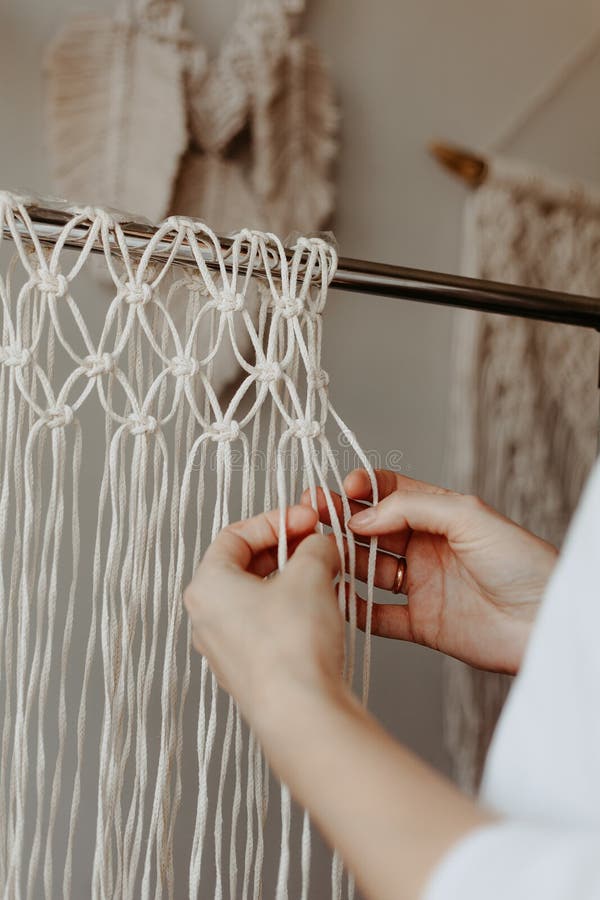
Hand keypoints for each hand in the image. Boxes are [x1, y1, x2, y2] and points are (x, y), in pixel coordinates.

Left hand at [183, 505, 345, 735]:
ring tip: (329, 575)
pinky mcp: (248, 671)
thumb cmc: (292, 644)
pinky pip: (268, 627)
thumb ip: (315, 546)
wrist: (301, 713)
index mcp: (206, 586)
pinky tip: (325, 609)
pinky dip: (294, 610)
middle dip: (287, 551)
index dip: (276, 521)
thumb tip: (321, 543)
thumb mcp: (311, 573)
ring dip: (294, 580)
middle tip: (319, 544)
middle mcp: (207, 617)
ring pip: (259, 598)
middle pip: (246, 566)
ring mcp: (224, 648)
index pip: (236, 535)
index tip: (308, 519)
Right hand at [307, 470, 557, 674]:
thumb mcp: (468, 516)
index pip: (390, 492)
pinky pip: (377, 616)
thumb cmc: (522, 562)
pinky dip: (353, 608)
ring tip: (316, 553)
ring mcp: (421, 586)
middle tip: (310, 514)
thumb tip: (361, 515)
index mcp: (440, 515)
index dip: (363, 488)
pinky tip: (334, 596)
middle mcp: (426, 548)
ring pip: (367, 569)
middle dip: (340, 519)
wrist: (546, 622)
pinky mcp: (420, 624)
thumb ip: (412, 508)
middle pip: (371, 529)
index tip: (343, 488)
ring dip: (341, 560)